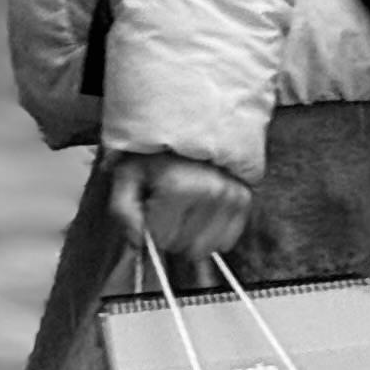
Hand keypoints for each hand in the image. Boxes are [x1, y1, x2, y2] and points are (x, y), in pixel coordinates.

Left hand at [108, 150, 253, 277]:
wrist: (192, 120)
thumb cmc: (156, 149)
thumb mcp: (126, 173)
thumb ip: (123, 211)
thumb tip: (138, 242)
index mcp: (180, 187)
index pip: (162, 240)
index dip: (150, 228)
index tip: (150, 206)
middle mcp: (211, 193)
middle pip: (183, 247)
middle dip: (171, 232)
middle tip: (167, 205)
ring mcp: (232, 197)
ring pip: (205, 248)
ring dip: (192, 234)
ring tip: (185, 207)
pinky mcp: (245, 200)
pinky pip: (226, 241)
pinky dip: (212, 233)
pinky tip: (202, 212)